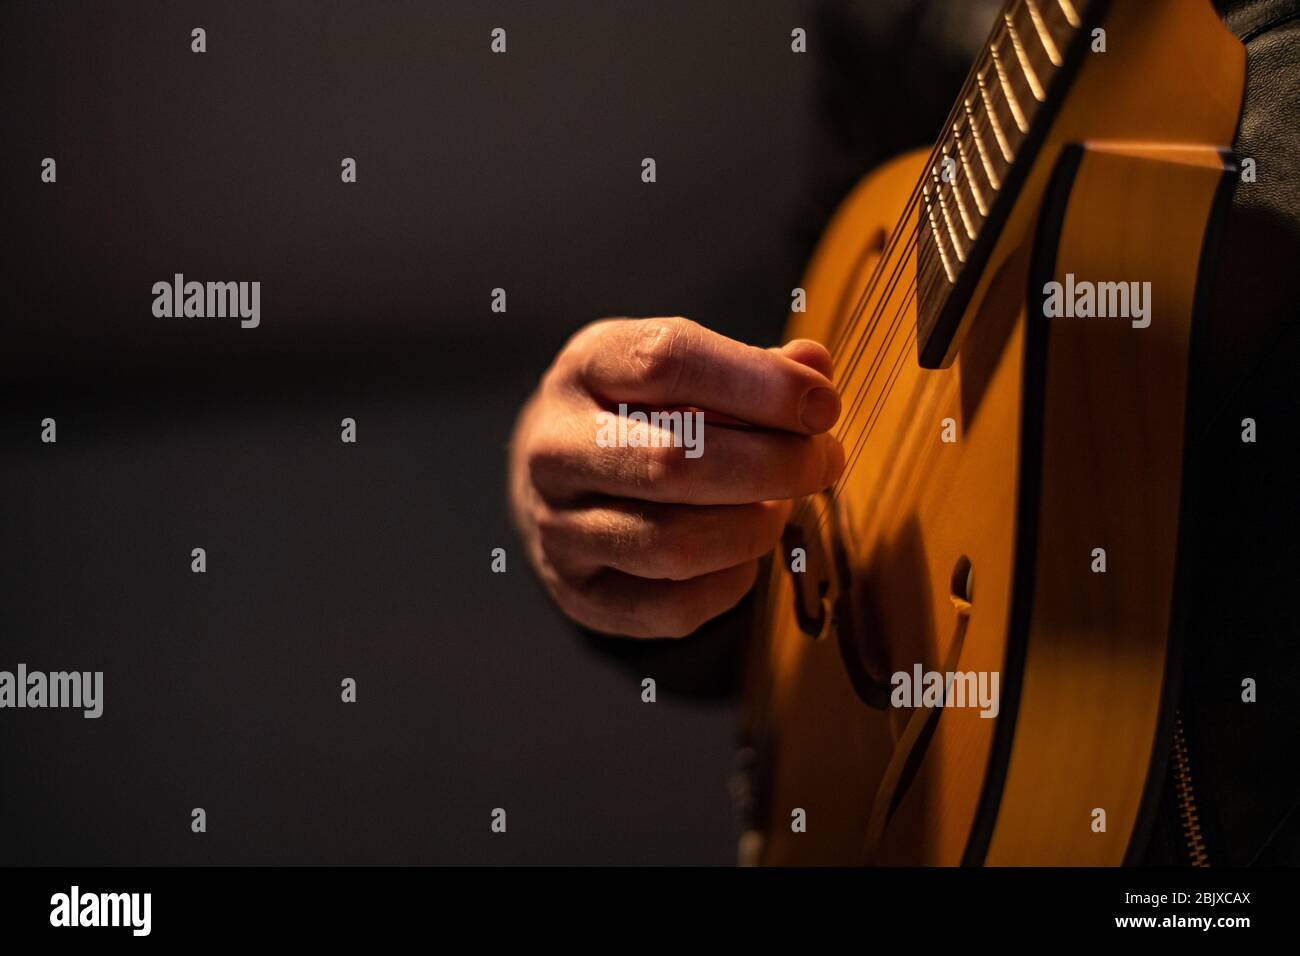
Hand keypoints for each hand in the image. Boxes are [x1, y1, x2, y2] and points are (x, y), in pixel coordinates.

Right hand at [509, 316, 843, 637]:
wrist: (557, 480)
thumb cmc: (638, 413)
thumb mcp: (682, 369)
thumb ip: (753, 368)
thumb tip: (815, 372)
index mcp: (585, 369)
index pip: (668, 363)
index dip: (760, 385)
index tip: (822, 406)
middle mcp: (554, 448)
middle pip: (673, 462)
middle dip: (773, 466)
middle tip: (821, 464)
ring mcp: (558, 528)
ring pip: (673, 544)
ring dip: (752, 529)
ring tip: (779, 507)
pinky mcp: (579, 595)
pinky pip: (672, 608)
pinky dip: (730, 584)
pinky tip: (743, 554)